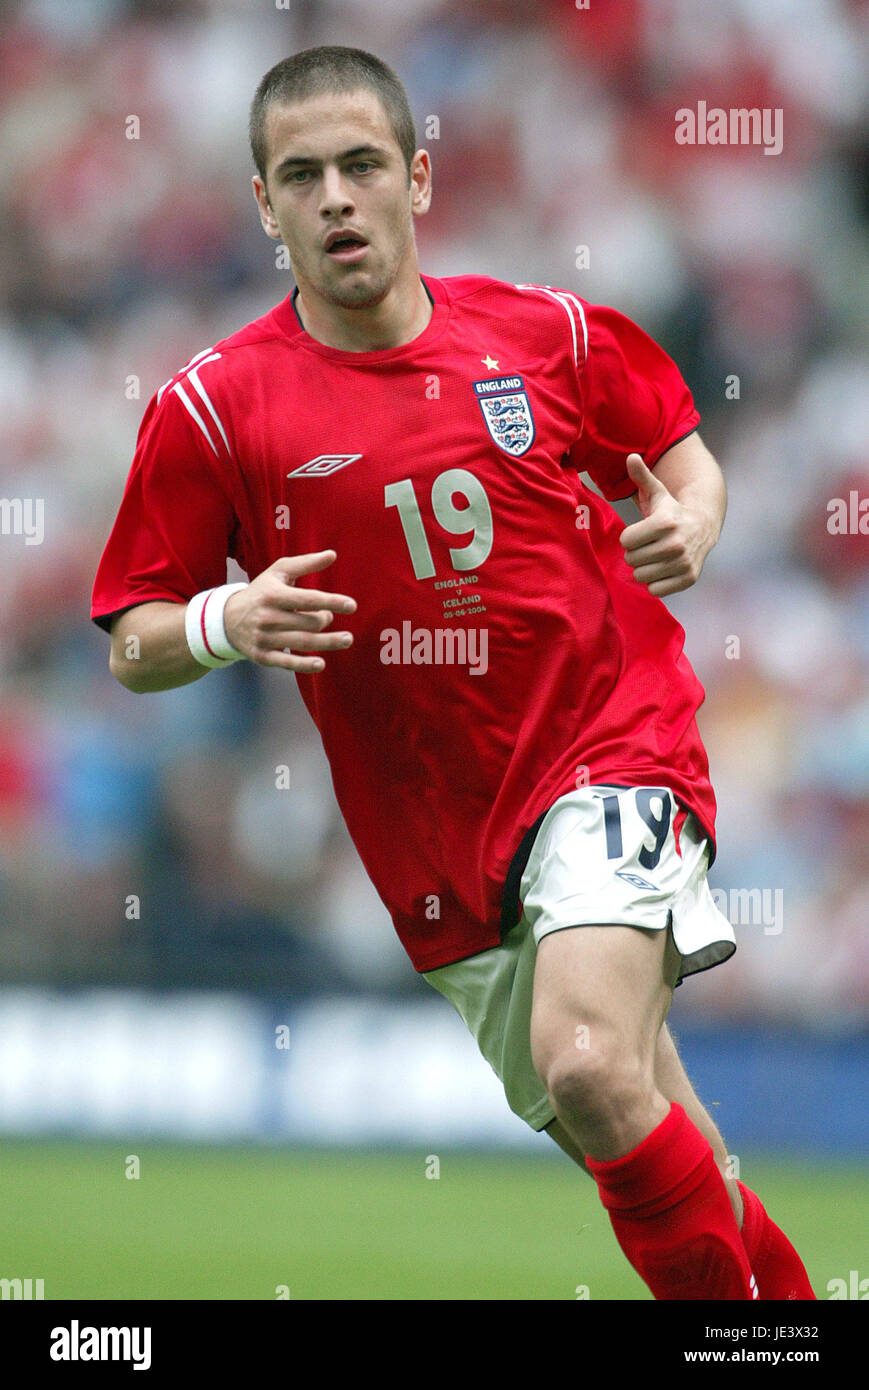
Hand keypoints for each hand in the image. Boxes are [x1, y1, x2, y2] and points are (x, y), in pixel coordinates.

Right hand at [224, 550, 355, 672]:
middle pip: (309, 622)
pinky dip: (304, 665)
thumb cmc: (261, 591)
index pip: (308, 599)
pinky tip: (321, 664)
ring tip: (346, 639)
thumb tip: (332, 554)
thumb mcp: (279, 572)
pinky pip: (287, 662)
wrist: (227, 618)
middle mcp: (268, 617)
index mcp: (273, 595)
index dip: (331, 602)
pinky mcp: (263, 656)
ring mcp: (265, 638)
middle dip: (325, 619)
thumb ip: (306, 563)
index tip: (352, 605)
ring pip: (302, 642)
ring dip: (328, 642)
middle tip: (328, 617)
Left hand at [618, 453, 713, 596]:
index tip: (641, 532)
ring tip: (655, 556)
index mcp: (665, 522)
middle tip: (649, 545)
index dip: (630, 537)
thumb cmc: (672, 511)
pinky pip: (655, 590)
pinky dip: (656, 582)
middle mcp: (675, 544)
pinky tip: (663, 569)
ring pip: (641, 576)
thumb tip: (630, 457)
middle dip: (636, 553)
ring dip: (644, 568)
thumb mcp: (658, 492)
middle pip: (632, 560)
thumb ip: (642, 476)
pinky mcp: (688, 579)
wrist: (704, 527)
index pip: (626, 541)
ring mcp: (683, 563)